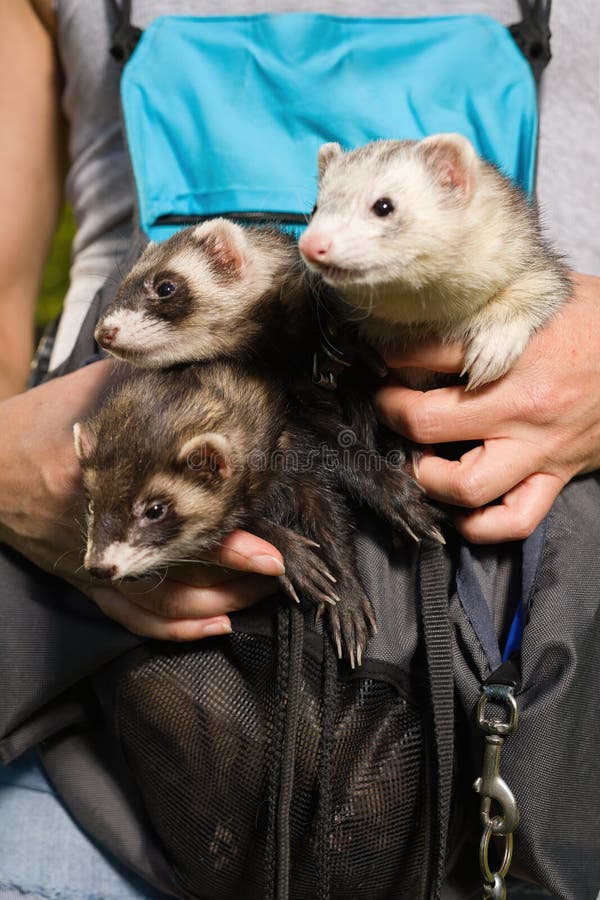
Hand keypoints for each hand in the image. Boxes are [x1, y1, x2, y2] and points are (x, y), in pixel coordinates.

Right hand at [0, 361, 283, 637]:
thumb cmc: (38, 422)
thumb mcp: (92, 390)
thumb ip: (150, 382)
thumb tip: (212, 368)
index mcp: (106, 482)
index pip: (179, 523)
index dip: (228, 542)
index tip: (270, 551)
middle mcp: (103, 530)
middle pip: (180, 569)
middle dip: (236, 577)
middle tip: (279, 571)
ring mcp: (95, 561)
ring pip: (166, 603)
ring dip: (219, 604)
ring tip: (259, 592)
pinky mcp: (87, 579)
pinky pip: (135, 618)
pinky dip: (177, 630)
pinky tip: (217, 625)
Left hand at [373, 274, 599, 542]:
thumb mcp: (546, 295)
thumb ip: (493, 305)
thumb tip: (439, 309)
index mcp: (519, 350)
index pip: (429, 353)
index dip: (391, 355)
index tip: (379, 356)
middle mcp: (524, 405)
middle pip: (429, 421)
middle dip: (392, 413)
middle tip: (386, 403)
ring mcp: (541, 447)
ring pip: (465, 484)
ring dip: (427, 476)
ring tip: (417, 457)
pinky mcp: (558, 474)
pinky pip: (515, 519)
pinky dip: (481, 525)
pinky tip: (460, 511)